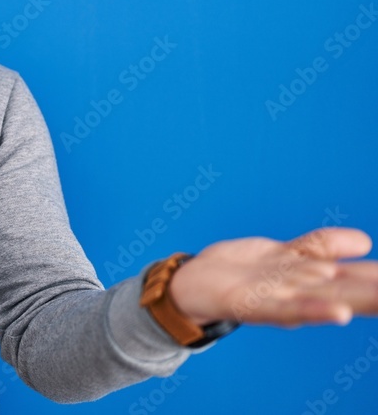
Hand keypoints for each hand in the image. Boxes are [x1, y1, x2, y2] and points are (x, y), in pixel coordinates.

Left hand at [168, 227, 377, 326]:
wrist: (194, 283)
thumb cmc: (244, 270)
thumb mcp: (287, 252)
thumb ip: (323, 248)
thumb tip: (365, 242)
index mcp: (317, 278)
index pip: (364, 276)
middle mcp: (306, 291)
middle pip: (355, 290)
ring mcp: (282, 298)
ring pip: (329, 299)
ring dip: (361, 301)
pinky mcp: (254, 303)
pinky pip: (288, 307)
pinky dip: (314, 309)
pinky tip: (340, 312)